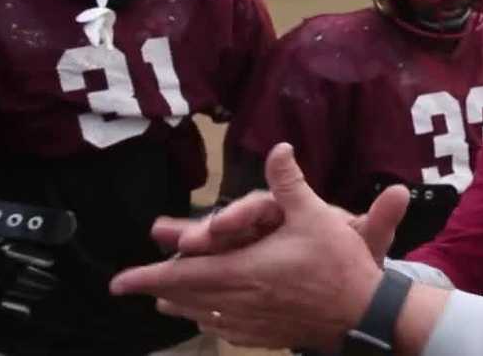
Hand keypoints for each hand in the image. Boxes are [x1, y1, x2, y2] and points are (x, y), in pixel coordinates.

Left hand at [110, 143, 406, 350]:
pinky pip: (226, 329)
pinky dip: (208, 321)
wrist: (364, 314)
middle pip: (186, 296)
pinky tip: (208, 318)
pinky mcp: (265, 334)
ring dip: (180, 305)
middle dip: (156, 288)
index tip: (118, 282)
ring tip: (162, 302)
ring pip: (203, 314)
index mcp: (244, 270)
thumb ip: (290, 183)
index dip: (148, 276)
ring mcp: (251, 322)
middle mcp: (239, 300)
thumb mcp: (316, 216)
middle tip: (130, 286)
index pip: (184, 274)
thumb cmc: (339, 263)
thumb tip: (279, 148)